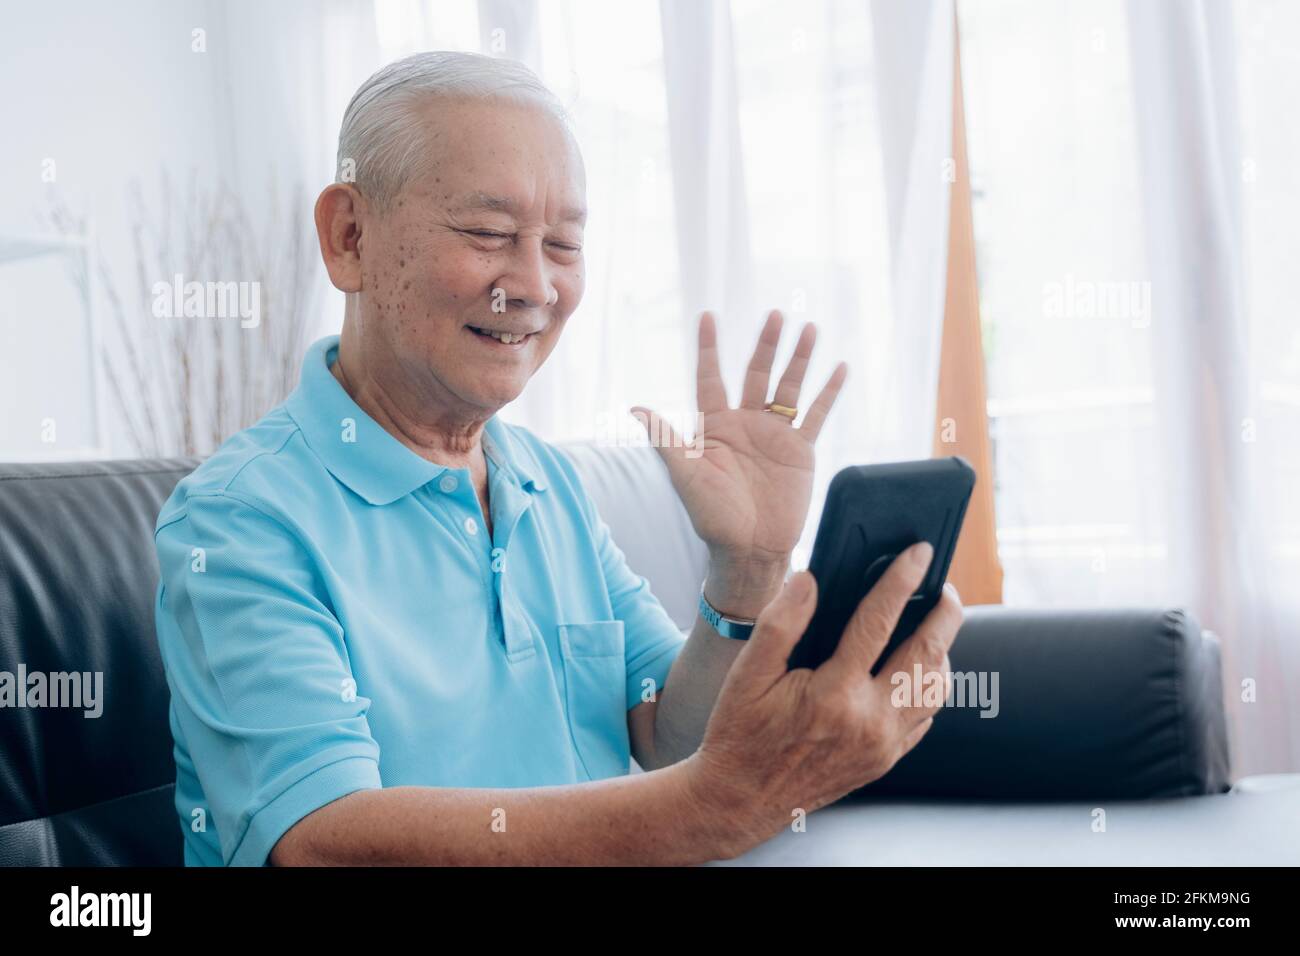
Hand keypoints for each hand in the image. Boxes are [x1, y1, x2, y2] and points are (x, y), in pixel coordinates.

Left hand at [631, 311, 847, 613]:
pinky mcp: (800, 451)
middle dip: (765, 344)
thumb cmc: (711, 517)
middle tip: (775, 314)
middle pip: (756, 373)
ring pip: (789, 387)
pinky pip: (815, 415)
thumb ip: (666, 440)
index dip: (709, 347)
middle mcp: (745, 424)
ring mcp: (774, 436)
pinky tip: (838, 368)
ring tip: (809, 328)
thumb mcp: (685, 475)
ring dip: (799, 359)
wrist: (749, 550)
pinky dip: (828, 393)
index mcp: (715, 426)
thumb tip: (635, 409)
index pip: (711, 376)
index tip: (709, 316)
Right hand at [678, 541, 963, 856]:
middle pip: (928, 655)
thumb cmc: (740, 734)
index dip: (901, 580)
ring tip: (931, 626)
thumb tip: (810, 579)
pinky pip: (925, 718)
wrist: (740, 800)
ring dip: (942, 652)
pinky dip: (929, 688)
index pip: (879, 622)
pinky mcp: (885, 761)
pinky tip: (913, 670)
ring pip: (935, 689)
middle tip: (943, 587)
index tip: (919, 553)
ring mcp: (882, 746)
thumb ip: (780, 622)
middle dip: (944, 613)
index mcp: (833, 694)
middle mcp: (868, 722)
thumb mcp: (747, 674)